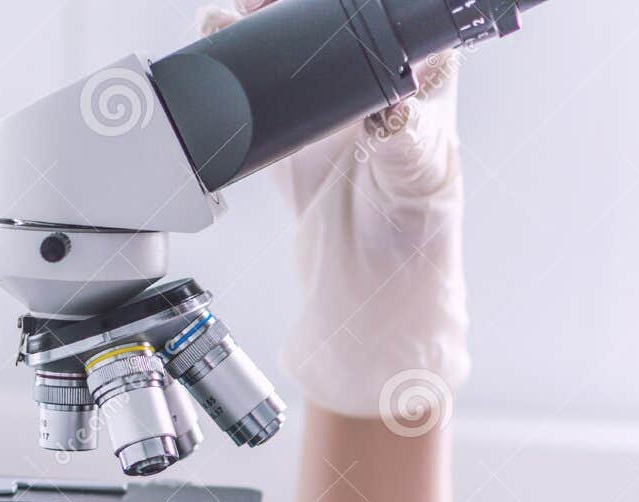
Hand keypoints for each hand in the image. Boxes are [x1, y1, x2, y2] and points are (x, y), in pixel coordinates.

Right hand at [200, 0, 469, 422]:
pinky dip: (232, 97)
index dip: (343, 4)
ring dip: (252, 42)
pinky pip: (259, 108)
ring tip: (221, 30)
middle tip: (247, 9)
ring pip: (288, 59)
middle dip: (283, 13)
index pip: (390, 12)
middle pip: (327, 26)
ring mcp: (332, 123)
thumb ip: (403, 135)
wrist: (371, 331)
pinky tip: (214, 91)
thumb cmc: (418, 260)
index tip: (296, 3)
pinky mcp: (295, 154)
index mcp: (424, 82)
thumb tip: (387, 96)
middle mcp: (378, 92)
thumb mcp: (417, 187)